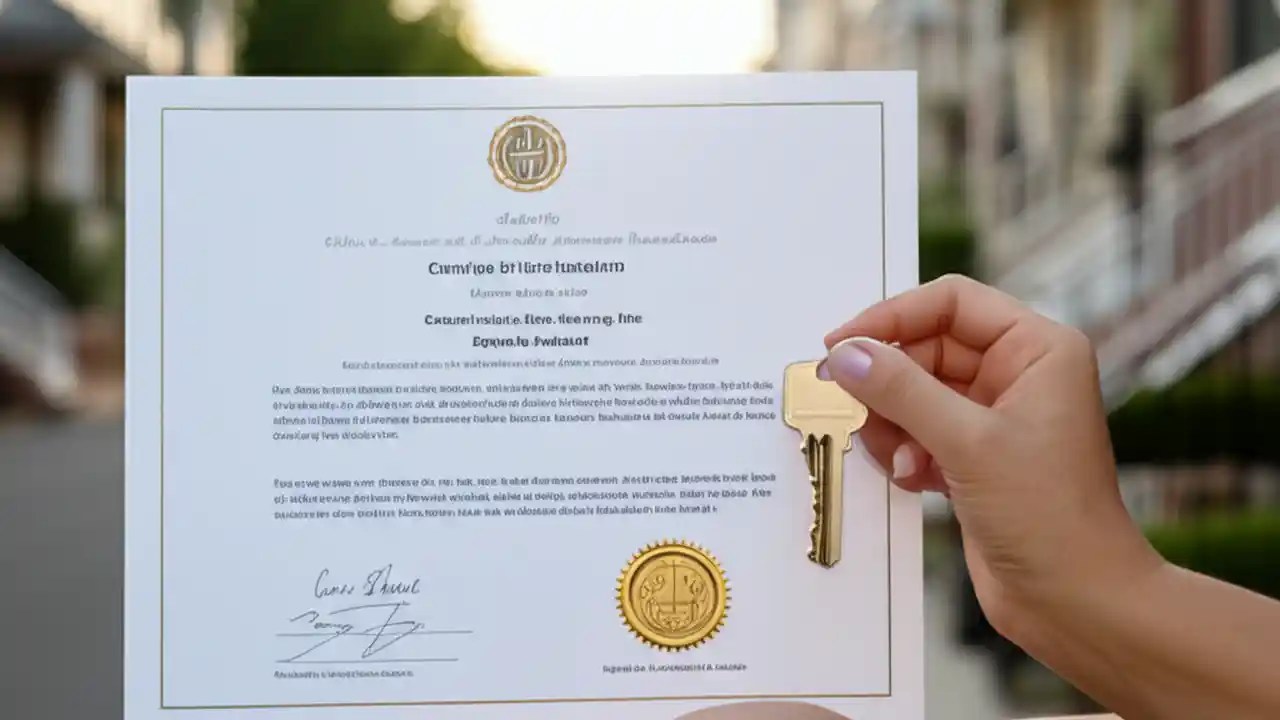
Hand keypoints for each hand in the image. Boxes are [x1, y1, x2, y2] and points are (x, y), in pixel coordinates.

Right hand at [819, 275, 1162, 642]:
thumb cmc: (1051, 517)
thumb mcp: (968, 443)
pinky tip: (914, 481)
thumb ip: (900, 391)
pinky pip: (917, 433)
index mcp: (1037, 350)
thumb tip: (846, 355)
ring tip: (900, 460)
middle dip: (888, 384)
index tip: (842, 345)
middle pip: (925, 350)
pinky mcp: (974, 459)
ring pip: (914, 394)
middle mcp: (1018, 375)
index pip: (951, 303)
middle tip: (852, 409)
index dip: (892, 318)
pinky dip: (904, 452)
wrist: (1077, 602)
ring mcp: (994, 419)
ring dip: (893, 425)